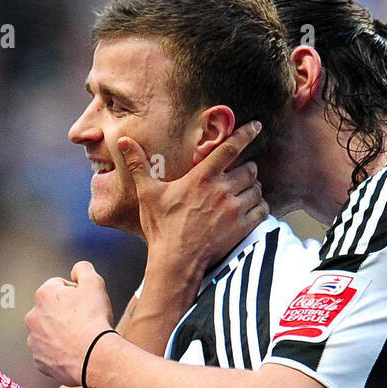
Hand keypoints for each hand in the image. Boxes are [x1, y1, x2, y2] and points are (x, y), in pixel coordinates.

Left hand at [26, 261, 113, 385]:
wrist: (94, 357)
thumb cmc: (94, 319)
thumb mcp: (95, 283)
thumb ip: (83, 269)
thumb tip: (77, 269)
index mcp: (43, 295)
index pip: (60, 287)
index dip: (77, 294)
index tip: (87, 305)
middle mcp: (32, 317)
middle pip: (52, 310)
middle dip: (65, 314)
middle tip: (84, 322)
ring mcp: (34, 341)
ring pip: (49, 332)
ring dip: (61, 333)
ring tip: (80, 340)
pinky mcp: (39, 361)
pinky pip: (49, 353)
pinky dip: (60, 352)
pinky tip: (74, 353)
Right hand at [120, 120, 267, 273]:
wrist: (176, 262)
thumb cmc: (162, 228)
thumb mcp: (148, 195)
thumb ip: (139, 165)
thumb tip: (124, 141)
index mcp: (201, 178)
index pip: (230, 148)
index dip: (245, 133)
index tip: (256, 126)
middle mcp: (221, 191)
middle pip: (250, 169)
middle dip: (248, 169)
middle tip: (240, 176)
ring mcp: (234, 210)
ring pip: (257, 189)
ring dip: (254, 189)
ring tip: (245, 193)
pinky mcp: (242, 227)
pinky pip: (262, 210)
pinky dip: (260, 207)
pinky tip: (252, 209)